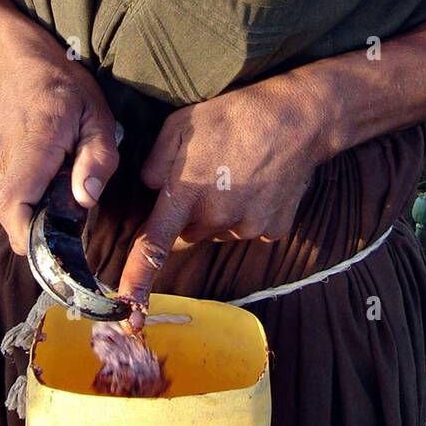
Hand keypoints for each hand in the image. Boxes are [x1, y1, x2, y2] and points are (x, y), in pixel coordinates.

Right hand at [0, 59, 119, 254]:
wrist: (20, 70)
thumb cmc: (64, 92)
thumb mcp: (97, 117)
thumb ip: (97, 158)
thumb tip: (87, 198)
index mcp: (31, 149)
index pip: (14, 208)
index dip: (33, 237)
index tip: (61, 244)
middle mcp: (1, 164)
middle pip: (15, 222)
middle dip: (46, 227)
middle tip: (75, 202)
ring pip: (13, 215)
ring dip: (39, 213)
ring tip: (62, 181)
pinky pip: (10, 203)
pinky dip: (31, 201)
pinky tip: (48, 177)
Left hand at [116, 69, 331, 330]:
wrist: (299, 119)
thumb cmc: (234, 115)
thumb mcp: (181, 125)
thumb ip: (156, 162)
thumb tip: (150, 188)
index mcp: (187, 194)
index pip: (154, 245)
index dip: (136, 280)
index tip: (126, 309)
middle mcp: (216, 218)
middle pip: (188, 234)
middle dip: (188, 216)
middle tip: (204, 178)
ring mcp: (248, 228)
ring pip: (219, 232)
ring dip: (220, 214)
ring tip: (235, 173)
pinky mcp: (274, 230)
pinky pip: (250, 230)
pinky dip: (249, 213)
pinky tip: (259, 182)